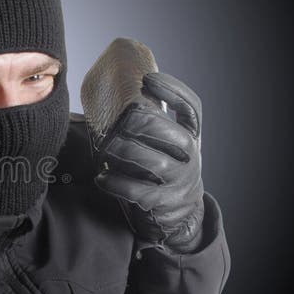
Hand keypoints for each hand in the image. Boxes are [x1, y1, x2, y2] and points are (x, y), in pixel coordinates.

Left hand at [93, 71, 204, 252]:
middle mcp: (190, 156)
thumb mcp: (170, 145)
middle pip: (168, 132)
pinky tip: (101, 177)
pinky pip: (136, 190)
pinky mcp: (163, 202)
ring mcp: (179, 180)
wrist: (181, 213)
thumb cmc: (165, 169)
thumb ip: (154, 125)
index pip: (191, 108)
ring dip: (124, 152)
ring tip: (106, 148)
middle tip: (119, 121)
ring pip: (152, 161)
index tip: (147, 79)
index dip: (173, 90)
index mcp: (192, 135)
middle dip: (139, 122)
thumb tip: (117, 96)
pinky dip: (115, 183)